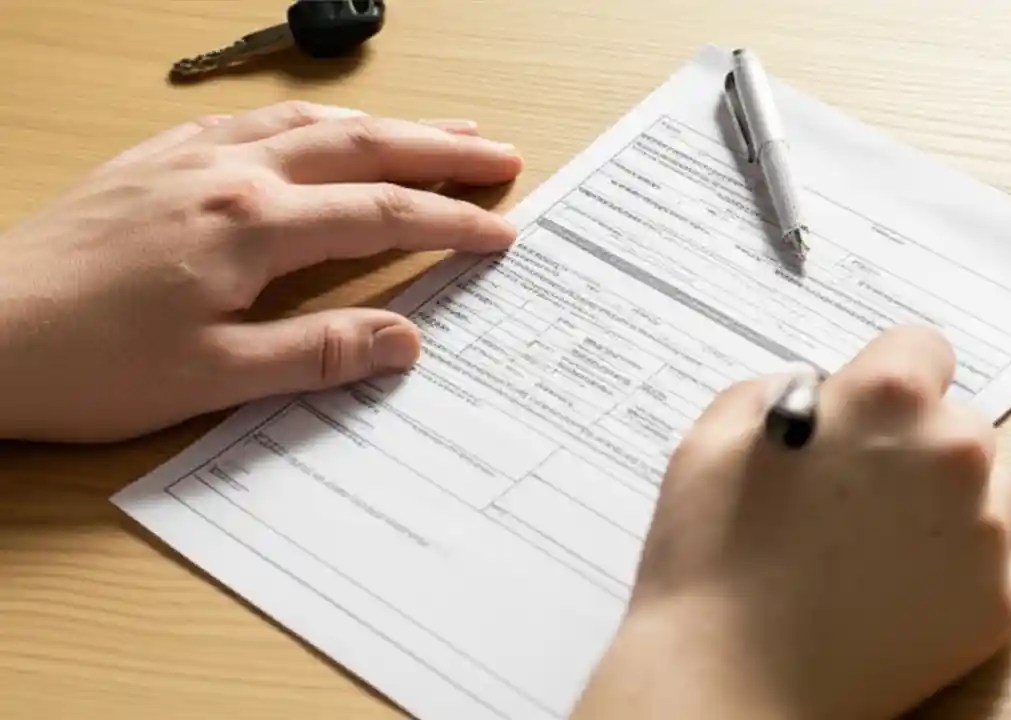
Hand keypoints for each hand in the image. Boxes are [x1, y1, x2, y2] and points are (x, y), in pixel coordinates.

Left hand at [0, 102, 521, 441]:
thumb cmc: (88, 363)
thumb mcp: (213, 378)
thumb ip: (317, 353)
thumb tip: (405, 341)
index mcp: (250, 225)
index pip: (380, 214)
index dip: (449, 222)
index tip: (500, 231)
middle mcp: (227, 173)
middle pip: (359, 146)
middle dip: (437, 152)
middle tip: (500, 154)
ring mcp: (187, 156)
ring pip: (309, 123)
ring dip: (383, 124)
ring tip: (438, 130)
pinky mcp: (153, 158)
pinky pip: (251, 119)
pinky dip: (308, 119)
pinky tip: (319, 126)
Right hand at [574, 326, 1010, 719]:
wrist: (729, 682)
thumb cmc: (713, 563)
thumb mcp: (713, 437)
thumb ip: (775, 388)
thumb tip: (817, 395)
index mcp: (889, 398)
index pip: (921, 347)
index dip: (884, 376)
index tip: (864, 409)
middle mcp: (954, 453)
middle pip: (956, 420)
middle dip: (910, 443)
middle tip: (851, 490)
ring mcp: (985, 532)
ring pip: (982, 488)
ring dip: (939, 503)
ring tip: (865, 546)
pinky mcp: (997, 602)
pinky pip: (992, 557)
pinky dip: (950, 565)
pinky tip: (886, 586)